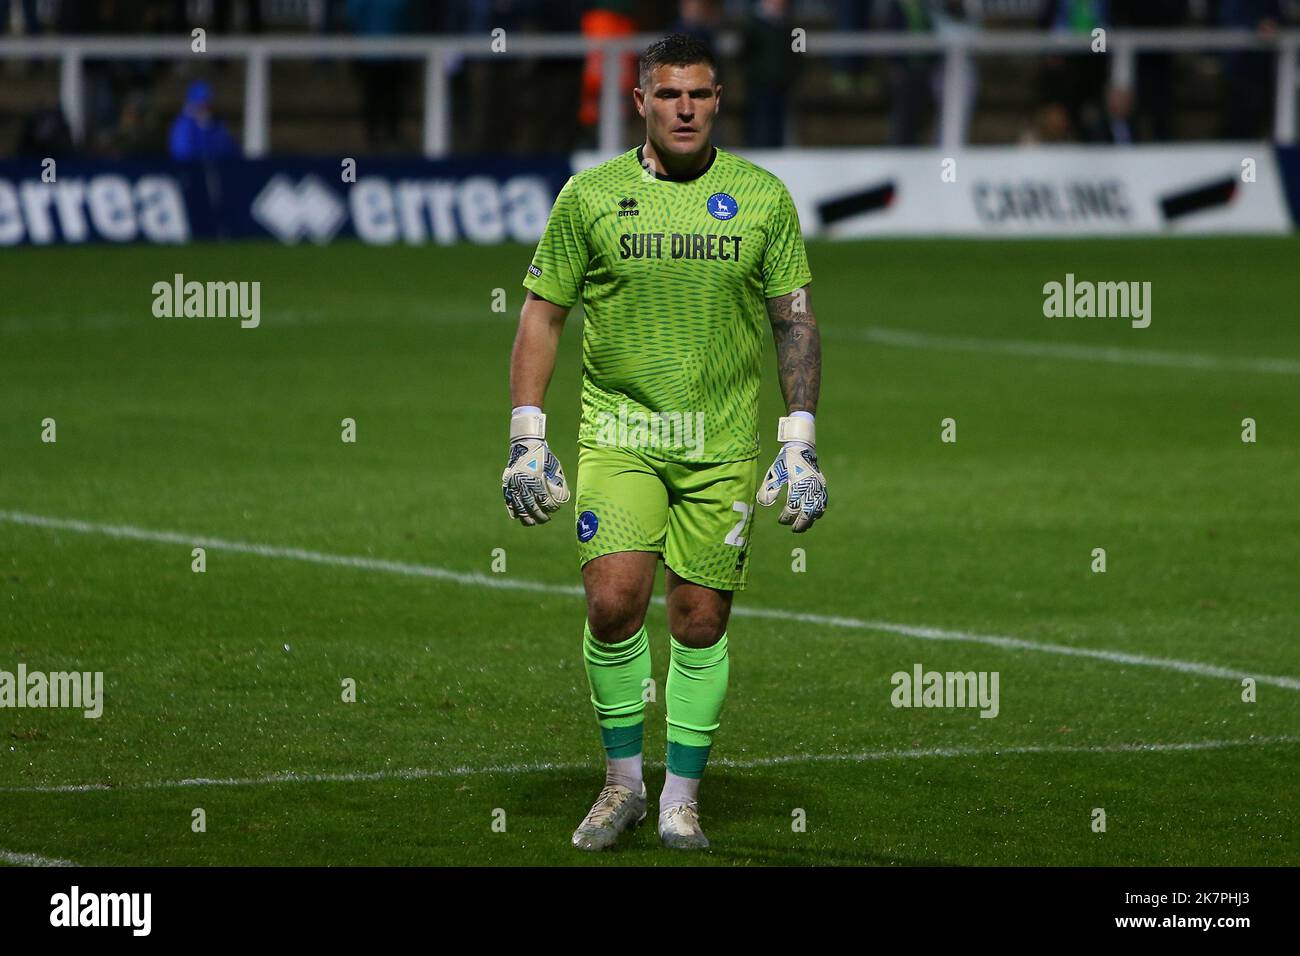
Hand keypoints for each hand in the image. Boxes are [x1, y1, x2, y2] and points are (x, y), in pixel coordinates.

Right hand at [502, 410, 569, 524]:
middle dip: (540, 516)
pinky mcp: (507, 486)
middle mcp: (522, 484)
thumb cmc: (543, 457)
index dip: (551, 507)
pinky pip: (510, 503)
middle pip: (532, 507)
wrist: (525, 445)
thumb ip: (558, 484)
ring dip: (527, 517)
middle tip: (546, 519)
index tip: (555, 509)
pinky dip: (515, 511)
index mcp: (536, 479)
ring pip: (519, 508)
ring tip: (534, 522)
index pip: (544, 500)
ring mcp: (513, 485)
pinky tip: (521, 516)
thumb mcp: (554, 468)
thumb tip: (561, 501)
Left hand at [755, 415, 827, 532]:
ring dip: (810, 520)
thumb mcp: (775, 472)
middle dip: (800, 523)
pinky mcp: (822, 486)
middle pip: (807, 513)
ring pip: (817, 510)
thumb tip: (764, 503)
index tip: (781, 520)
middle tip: (793, 529)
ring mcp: (818, 487)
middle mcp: (810, 487)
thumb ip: (769, 488)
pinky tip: (812, 517)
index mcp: (797, 484)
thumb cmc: (785, 461)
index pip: (792, 507)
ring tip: (802, 526)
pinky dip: (818, 512)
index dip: (786, 517)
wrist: (802, 448)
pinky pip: (823, 503)